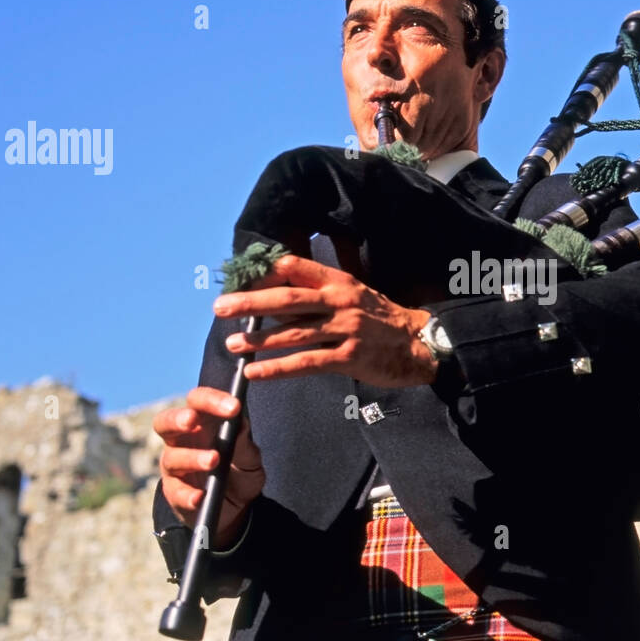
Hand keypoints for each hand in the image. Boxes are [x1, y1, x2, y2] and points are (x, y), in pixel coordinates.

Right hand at [152, 388, 262, 547]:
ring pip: (172, 457)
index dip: (211, 400)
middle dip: (177, 419)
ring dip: (191, 458)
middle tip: (192, 420)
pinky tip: (200, 496)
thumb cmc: (240, 472)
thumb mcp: (249, 458)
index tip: (234, 406)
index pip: (198, 402)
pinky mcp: (175, 493)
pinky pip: (175, 493)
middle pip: (165, 422)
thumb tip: (241, 422)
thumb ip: (244, 442)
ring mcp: (175, 467)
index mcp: (201, 424)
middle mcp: (182, 441)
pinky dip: (187, 494)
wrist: (239, 508)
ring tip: (213, 460)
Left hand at [211, 254, 438, 387]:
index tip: (240, 282)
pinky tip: (256, 373)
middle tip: (220, 307)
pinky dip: (278, 369)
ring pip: (293, 332)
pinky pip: (306, 363)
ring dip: (259, 339)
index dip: (265, 274)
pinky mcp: (348, 357)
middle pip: (287, 298)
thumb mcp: (354, 296)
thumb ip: (319, 295)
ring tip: (232, 344)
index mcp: (339, 282)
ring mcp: (345, 330)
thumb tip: (274, 299)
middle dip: (250, 302)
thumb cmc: (381, 320)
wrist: (418, 344)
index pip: (295, 268)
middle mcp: (340, 302)